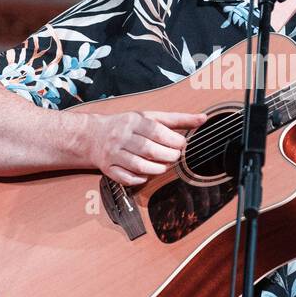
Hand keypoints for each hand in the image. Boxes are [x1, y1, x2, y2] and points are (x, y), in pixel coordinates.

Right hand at [89, 110, 208, 185]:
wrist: (93, 135)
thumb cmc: (127, 126)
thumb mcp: (151, 117)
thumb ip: (177, 119)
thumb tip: (202, 118)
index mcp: (134, 122)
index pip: (156, 131)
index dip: (173, 140)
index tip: (181, 144)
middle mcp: (122, 137)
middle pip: (149, 150)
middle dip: (167, 156)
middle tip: (174, 156)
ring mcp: (114, 154)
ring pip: (138, 166)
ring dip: (156, 169)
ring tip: (164, 166)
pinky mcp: (108, 168)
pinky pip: (125, 178)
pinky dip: (139, 179)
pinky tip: (147, 175)